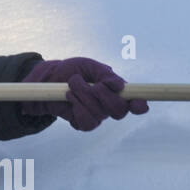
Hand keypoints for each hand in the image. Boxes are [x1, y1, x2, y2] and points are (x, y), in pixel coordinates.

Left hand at [20, 57, 148, 131]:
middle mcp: (110, 106)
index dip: (139, 105)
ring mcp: (97, 116)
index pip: (134, 102)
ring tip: (72, 85)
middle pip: (119, 111)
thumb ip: (105, 74)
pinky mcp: (83, 124)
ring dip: (83, 96)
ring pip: (99, 114)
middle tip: (91, 84)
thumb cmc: (72, 70)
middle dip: (103, 95)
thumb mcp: (89, 66)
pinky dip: (76, 107)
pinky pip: (86, 122)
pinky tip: (70, 98)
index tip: (139, 104)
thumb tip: (119, 85)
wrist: (50, 80)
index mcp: (116, 91)